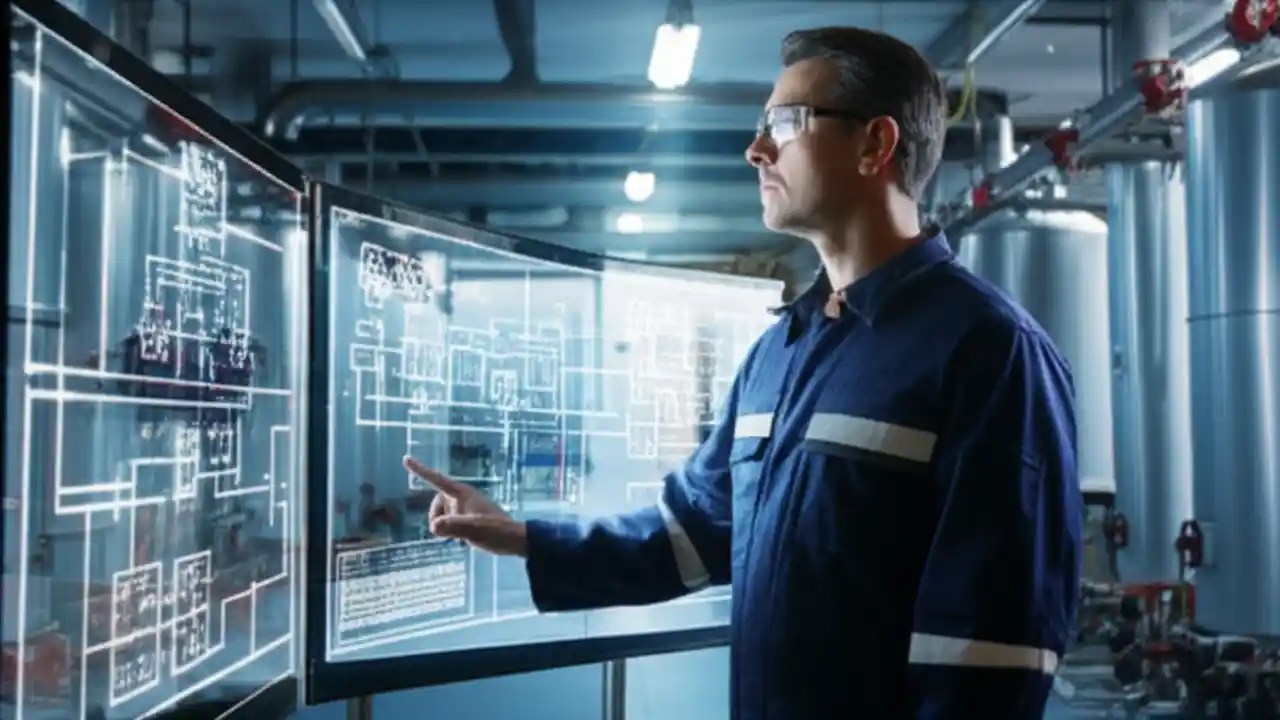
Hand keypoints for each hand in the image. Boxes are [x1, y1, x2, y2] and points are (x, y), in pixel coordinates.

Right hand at [402, 455, 527, 556]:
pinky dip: (449, 529)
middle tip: (443, 530)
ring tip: (458, 536)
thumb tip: (434, 526)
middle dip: (435, 514)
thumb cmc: (496, 531)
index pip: (437, 480)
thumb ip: (455, 526)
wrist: (513, 540)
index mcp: (463, 494)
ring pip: (442, 513)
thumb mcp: (475, 529)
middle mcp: (463, 498)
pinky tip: (461, 539)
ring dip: (443, 524)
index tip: (406, 459)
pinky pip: (449, 521)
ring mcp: (466, 508)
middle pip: (437, 501)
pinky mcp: (468, 518)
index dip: (421, 470)